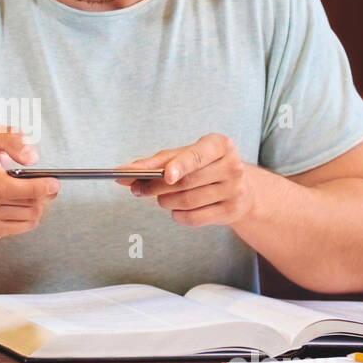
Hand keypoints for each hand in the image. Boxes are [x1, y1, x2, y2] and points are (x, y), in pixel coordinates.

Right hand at [0, 127, 58, 239]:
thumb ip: (11, 140)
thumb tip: (32, 157)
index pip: (6, 187)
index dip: (34, 187)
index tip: (53, 182)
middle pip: (25, 202)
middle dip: (45, 193)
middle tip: (50, 183)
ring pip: (30, 215)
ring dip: (40, 203)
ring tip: (35, 191)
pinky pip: (25, 226)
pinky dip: (32, 215)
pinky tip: (25, 203)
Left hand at [115, 134, 254, 226]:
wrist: (238, 188)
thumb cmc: (203, 167)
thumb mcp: (183, 156)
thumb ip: (155, 163)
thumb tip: (123, 173)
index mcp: (220, 145)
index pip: (196, 156)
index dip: (180, 165)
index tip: (166, 175)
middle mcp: (232, 166)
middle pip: (186, 181)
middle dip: (156, 187)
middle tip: (137, 189)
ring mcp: (235, 190)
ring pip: (188, 201)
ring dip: (165, 202)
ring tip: (161, 199)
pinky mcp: (232, 211)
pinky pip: (195, 218)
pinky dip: (178, 216)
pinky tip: (176, 210)